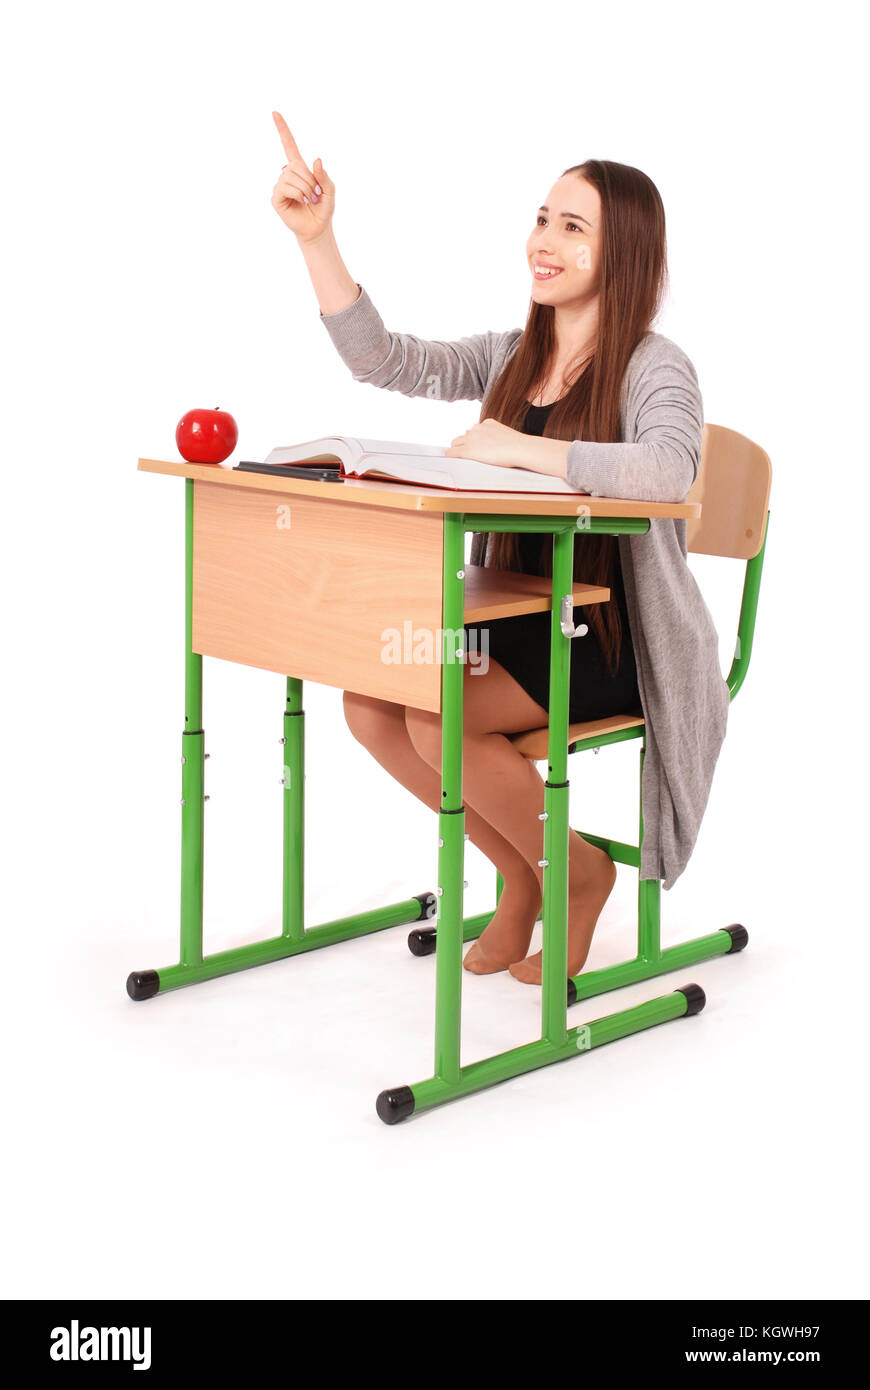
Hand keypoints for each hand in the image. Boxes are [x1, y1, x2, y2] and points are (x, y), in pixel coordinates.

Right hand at [271, 112, 334, 243]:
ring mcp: (280, 186)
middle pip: (295, 165)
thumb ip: (324, 175)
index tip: (275, 113)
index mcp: (299, 169)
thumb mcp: (330, 190)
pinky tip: (301, 202)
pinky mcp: (276, 198)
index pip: (289, 145)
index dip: (283, 130)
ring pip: (291, 177)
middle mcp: (287, 174)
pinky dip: (298, 195)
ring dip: (305, 189)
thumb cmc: (323, 208)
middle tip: (315, 193)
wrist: (318, 228)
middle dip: (309, 179)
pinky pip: (286, 188)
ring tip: (310, 199)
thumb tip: (316, 160)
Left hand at [444, 419, 528, 467]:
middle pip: (462, 437)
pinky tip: (456, 464)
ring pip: (455, 443)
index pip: (474, 431)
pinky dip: (452, 458)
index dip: (473, 442)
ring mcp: (471, 438)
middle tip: (468, 457)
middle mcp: (477, 428)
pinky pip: (451, 453)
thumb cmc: (519, 447)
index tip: (476, 449)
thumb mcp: (507, 437)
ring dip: (458, 451)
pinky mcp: (467, 450)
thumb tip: (493, 446)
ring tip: (462, 461)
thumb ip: (497, 438)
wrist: (520, 449)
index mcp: (488, 423)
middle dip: (463, 445)